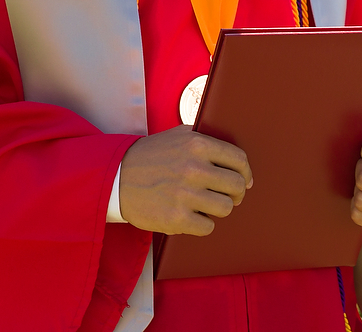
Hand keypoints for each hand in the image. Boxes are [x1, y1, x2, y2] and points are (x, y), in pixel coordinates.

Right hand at [118, 125, 251, 235]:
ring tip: (207, 205)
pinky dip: (203, 223)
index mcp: (198, 145)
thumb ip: (206, 139)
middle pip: (236, 185)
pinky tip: (192, 216)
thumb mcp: (178, 135)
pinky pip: (208, 226)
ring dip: (218, 208)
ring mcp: (185, 195)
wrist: (116, 178)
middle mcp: (194, 168)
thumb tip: (235, 156)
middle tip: (229, 196)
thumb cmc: (151, 156)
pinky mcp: (176, 218)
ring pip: (225, 208)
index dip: (245, 172)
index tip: (245, 180)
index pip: (239, 160)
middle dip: (236, 193)